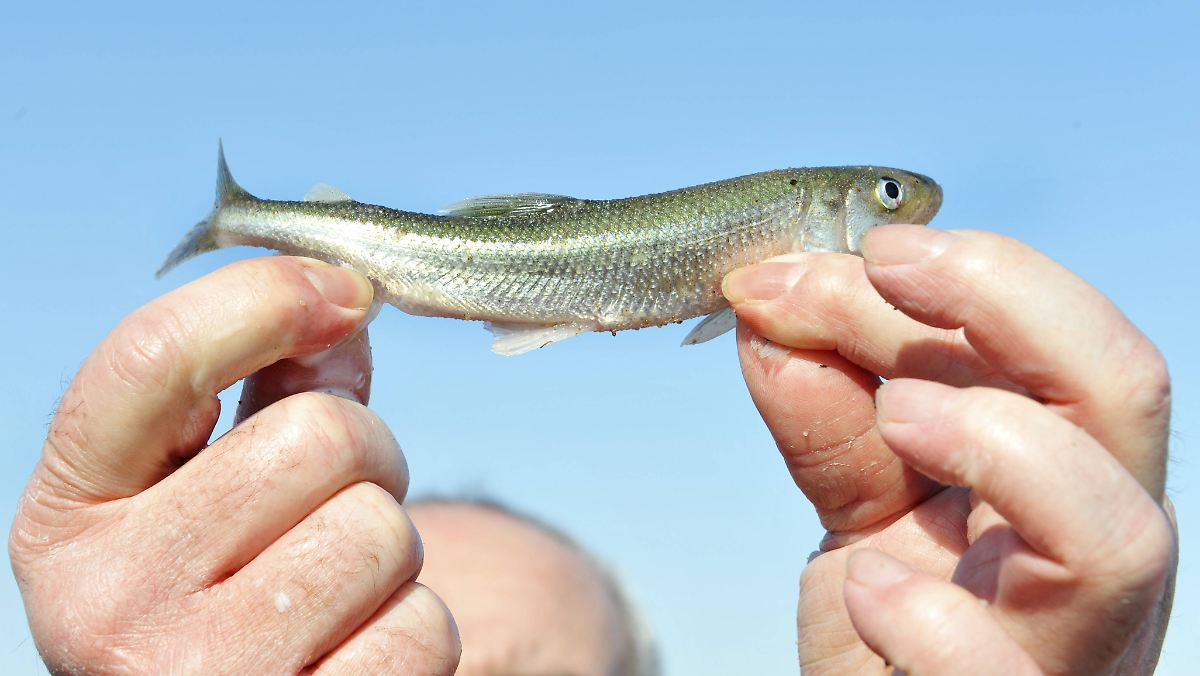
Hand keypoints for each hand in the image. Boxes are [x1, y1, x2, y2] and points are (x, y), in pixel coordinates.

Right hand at [9, 257, 459, 672]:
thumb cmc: (225, 595)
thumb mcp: (206, 494)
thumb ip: (267, 396)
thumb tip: (344, 307)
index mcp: (72, 515)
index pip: (154, 359)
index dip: (264, 298)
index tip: (343, 292)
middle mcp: (109, 601)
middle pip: (321, 436)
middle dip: (366, 454)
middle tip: (339, 501)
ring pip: (382, 530)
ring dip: (392, 553)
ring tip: (337, 591)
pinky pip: (420, 627)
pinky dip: (413, 631)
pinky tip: (353, 652)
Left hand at [726, 227, 1176, 674]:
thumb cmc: (889, 633)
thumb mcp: (861, 510)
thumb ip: (829, 421)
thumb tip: (770, 313)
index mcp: (1074, 480)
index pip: (1068, 347)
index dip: (974, 276)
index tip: (857, 249)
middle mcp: (1098, 554)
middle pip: (1123, 393)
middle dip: (1005, 299)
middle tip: (884, 263)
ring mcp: (1072, 648)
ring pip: (1116, 535)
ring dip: (996, 440)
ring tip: (894, 414)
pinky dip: (929, 621)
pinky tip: (863, 586)